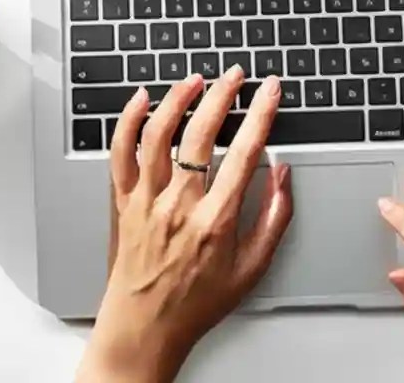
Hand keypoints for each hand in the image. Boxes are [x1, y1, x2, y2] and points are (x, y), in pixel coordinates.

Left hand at [76, 69, 292, 382]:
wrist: (145, 327)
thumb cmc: (197, 302)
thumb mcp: (252, 268)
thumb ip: (274, 218)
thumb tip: (283, 175)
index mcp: (215, 221)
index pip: (243, 153)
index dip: (261, 115)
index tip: (270, 91)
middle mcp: (178, 206)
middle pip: (200, 134)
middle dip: (223, 95)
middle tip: (237, 75)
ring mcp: (146, 201)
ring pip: (158, 135)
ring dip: (179, 99)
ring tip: (197, 79)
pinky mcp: (123, 202)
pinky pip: (120, 154)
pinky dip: (128, 122)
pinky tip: (142, 100)